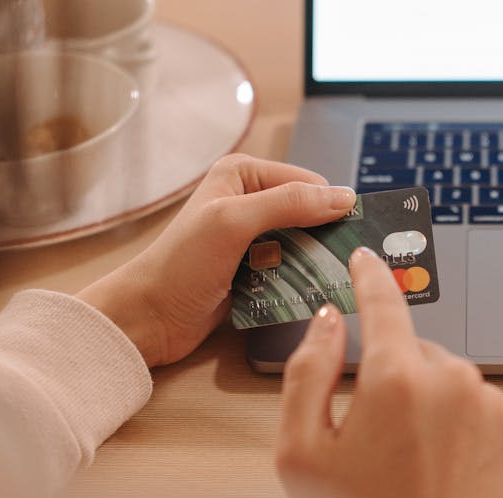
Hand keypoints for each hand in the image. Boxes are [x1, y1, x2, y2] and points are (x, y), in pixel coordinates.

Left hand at [77, 154, 356, 366]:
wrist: (148, 318)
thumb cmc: (181, 265)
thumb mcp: (234, 222)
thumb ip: (288, 203)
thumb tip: (345, 197)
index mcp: (243, 174)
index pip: (310, 183)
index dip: (331, 207)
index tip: (354, 236)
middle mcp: (250, 200)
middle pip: (312, 214)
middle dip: (328, 237)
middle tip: (348, 261)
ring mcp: (253, 237)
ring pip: (307, 244)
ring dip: (317, 262)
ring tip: (330, 280)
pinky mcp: (255, 269)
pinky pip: (294, 269)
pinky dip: (304, 280)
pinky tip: (309, 292)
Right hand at [276, 248, 502, 497]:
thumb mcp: (301, 451)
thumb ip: (310, 370)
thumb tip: (330, 319)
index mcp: (396, 379)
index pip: (385, 305)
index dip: (372, 279)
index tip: (369, 260)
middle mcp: (455, 383)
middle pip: (417, 353)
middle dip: (395, 378)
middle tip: (373, 435)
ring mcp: (494, 411)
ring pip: (453, 383)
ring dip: (431, 405)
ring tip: (409, 464)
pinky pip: (484, 413)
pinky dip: (464, 431)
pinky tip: (443, 471)